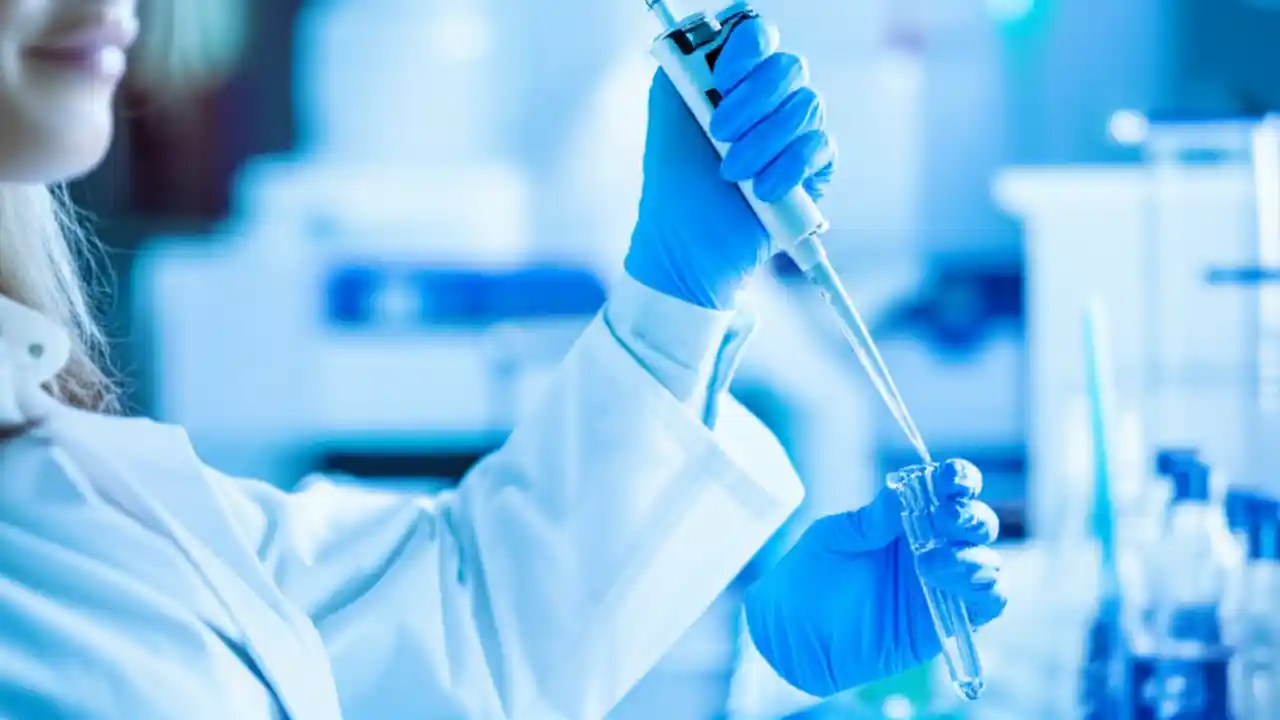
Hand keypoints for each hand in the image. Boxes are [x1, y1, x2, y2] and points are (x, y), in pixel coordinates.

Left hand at [625, 17, 835, 309]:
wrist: (687, 244)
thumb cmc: (675, 182)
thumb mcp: (667, 117)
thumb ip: (682, 68)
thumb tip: (705, 36)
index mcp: (734, 79)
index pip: (758, 36)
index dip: (748, 48)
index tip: (722, 77)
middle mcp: (770, 99)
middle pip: (789, 67)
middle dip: (753, 100)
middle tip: (718, 133)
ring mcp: (796, 132)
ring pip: (806, 106)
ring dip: (764, 141)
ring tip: (731, 173)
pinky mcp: (815, 168)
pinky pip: (820, 147)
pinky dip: (788, 168)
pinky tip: (762, 190)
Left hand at [743, 460, 1007, 696]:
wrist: (797, 635)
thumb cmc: (809, 578)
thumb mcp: (833, 538)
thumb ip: (872, 519)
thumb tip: (906, 491)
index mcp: (907, 517)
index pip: (948, 490)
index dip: (959, 479)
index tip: (954, 479)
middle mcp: (934, 546)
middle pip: (978, 523)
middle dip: (971, 517)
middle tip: (945, 520)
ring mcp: (944, 584)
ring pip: (988, 562)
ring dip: (972, 557)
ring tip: (928, 565)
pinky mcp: (949, 621)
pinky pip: (987, 604)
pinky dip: (986, 591)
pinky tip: (957, 587)